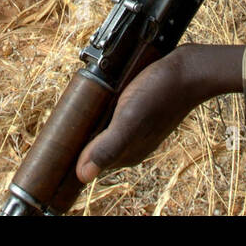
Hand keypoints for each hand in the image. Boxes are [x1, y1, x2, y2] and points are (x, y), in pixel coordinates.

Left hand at [76, 44, 242, 182]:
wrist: (191, 69)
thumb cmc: (161, 91)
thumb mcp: (129, 117)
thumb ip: (108, 146)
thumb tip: (82, 176)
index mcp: (127, 153)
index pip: (90, 161)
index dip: (71, 153)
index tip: (54, 139)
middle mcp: (131, 144)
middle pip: (95, 145)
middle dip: (79, 134)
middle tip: (61, 116)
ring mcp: (137, 127)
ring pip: (104, 129)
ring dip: (91, 120)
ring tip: (76, 105)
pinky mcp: (141, 110)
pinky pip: (115, 115)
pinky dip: (104, 109)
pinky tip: (99, 97)